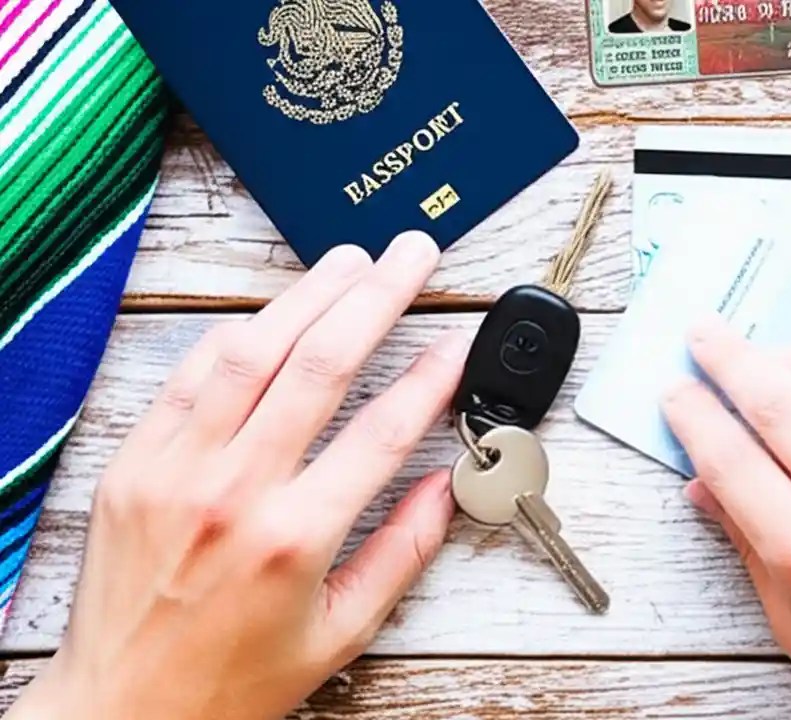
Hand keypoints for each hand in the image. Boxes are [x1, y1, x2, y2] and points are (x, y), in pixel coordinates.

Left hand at [9, 233, 468, 719]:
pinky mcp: (132, 463)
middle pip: (321, 363)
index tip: (456, 343)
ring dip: (309, 295)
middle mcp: (234, 492)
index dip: (431, 377)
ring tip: (352, 261)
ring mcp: (175, 470)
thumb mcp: (343, 632)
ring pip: (251, 350)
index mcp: (296, 539)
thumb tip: (449, 486)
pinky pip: (189, 376)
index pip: (383, 430)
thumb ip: (405, 551)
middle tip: (413, 255)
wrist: (121, 711)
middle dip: (378, 296)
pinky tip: (275, 312)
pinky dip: (238, 334)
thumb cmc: (230, 683)